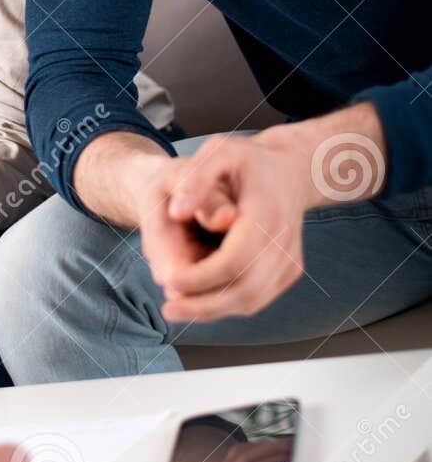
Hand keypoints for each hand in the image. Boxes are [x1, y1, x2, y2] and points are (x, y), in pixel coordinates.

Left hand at [140, 133, 307, 323]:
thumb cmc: (249, 159)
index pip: (235, 260)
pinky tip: (201, 302)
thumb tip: (175, 212)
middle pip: (245, 290)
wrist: (293, 169)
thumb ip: (196, 177)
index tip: (169, 281)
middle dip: (204, 305)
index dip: (201, 277)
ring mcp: (290, 259)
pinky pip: (258, 297)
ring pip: (252, 300)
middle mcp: (284, 241)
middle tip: (168, 310)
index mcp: (267, 213)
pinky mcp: (290, 270)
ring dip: (213, 310)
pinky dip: (229, 305)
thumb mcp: (220, 151)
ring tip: (178, 310)